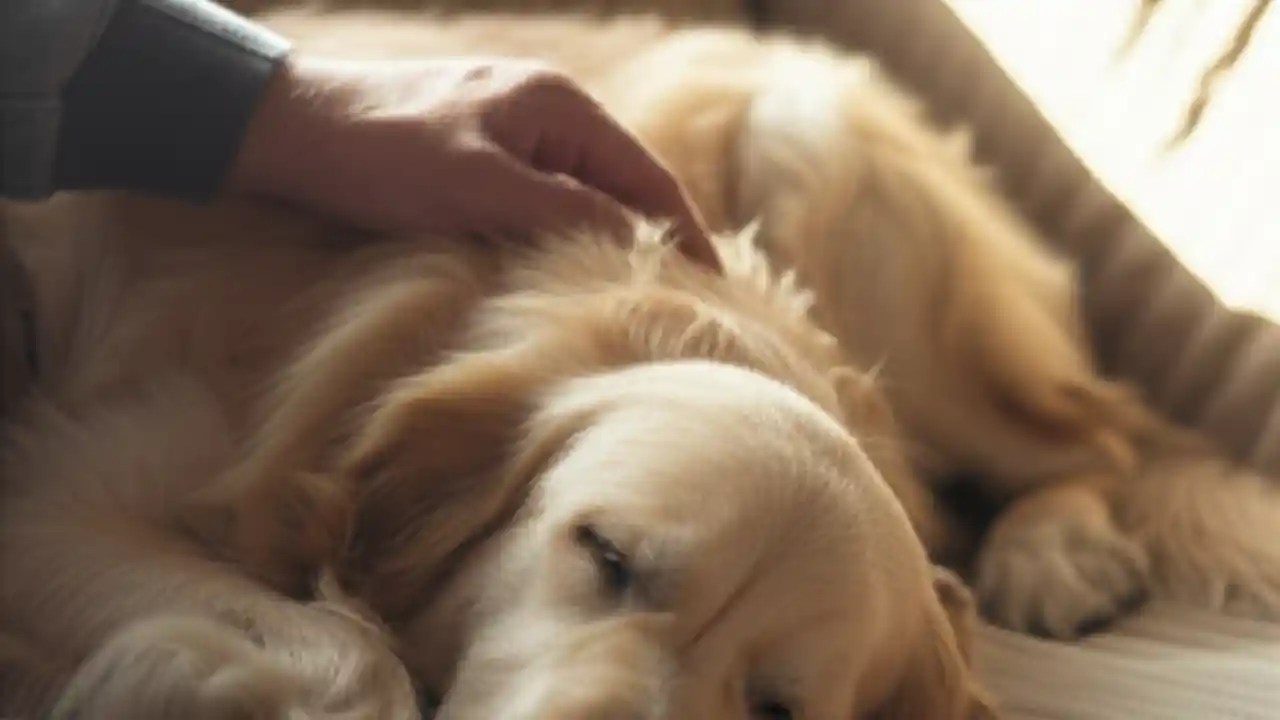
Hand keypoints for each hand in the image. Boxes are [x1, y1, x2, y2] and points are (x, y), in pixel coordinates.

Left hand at [228, 57, 717, 269]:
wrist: (290, 125)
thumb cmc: (382, 152)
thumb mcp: (480, 187)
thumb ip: (563, 212)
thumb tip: (635, 242)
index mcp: (560, 106)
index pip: (648, 178)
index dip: (685, 233)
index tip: (715, 286)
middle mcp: (546, 108)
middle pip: (621, 184)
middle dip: (652, 239)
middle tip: (679, 301)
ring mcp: (512, 125)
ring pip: (581, 192)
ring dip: (606, 238)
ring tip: (631, 293)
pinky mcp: (479, 147)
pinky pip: (543, 194)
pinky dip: (563, 231)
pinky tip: (563, 267)